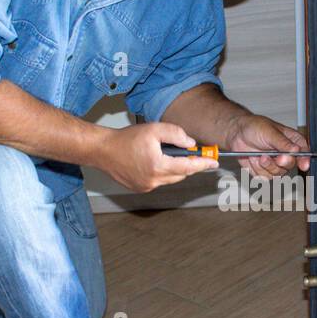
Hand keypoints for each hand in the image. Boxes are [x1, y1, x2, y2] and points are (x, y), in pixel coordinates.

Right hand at [96, 122, 217, 192]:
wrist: (102, 150)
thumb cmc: (125, 139)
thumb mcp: (154, 129)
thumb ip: (175, 134)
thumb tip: (191, 143)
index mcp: (158, 166)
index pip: (188, 167)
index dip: (203, 164)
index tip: (214, 162)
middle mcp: (153, 180)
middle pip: (181, 173)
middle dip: (187, 163)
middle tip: (189, 152)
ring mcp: (146, 187)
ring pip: (170, 178)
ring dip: (173, 167)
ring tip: (164, 153)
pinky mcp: (140, 189)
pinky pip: (158, 181)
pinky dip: (161, 172)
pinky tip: (152, 161)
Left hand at [226, 114, 311, 176]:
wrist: (237, 134)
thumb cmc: (254, 127)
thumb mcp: (269, 132)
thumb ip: (283, 143)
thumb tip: (296, 150)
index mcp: (292, 142)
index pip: (304, 152)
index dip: (304, 160)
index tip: (303, 165)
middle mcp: (286, 154)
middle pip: (291, 166)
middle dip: (280, 163)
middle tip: (272, 157)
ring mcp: (276, 164)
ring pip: (278, 174)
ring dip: (267, 166)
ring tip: (260, 156)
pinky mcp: (265, 171)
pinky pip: (265, 177)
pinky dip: (257, 170)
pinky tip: (254, 160)